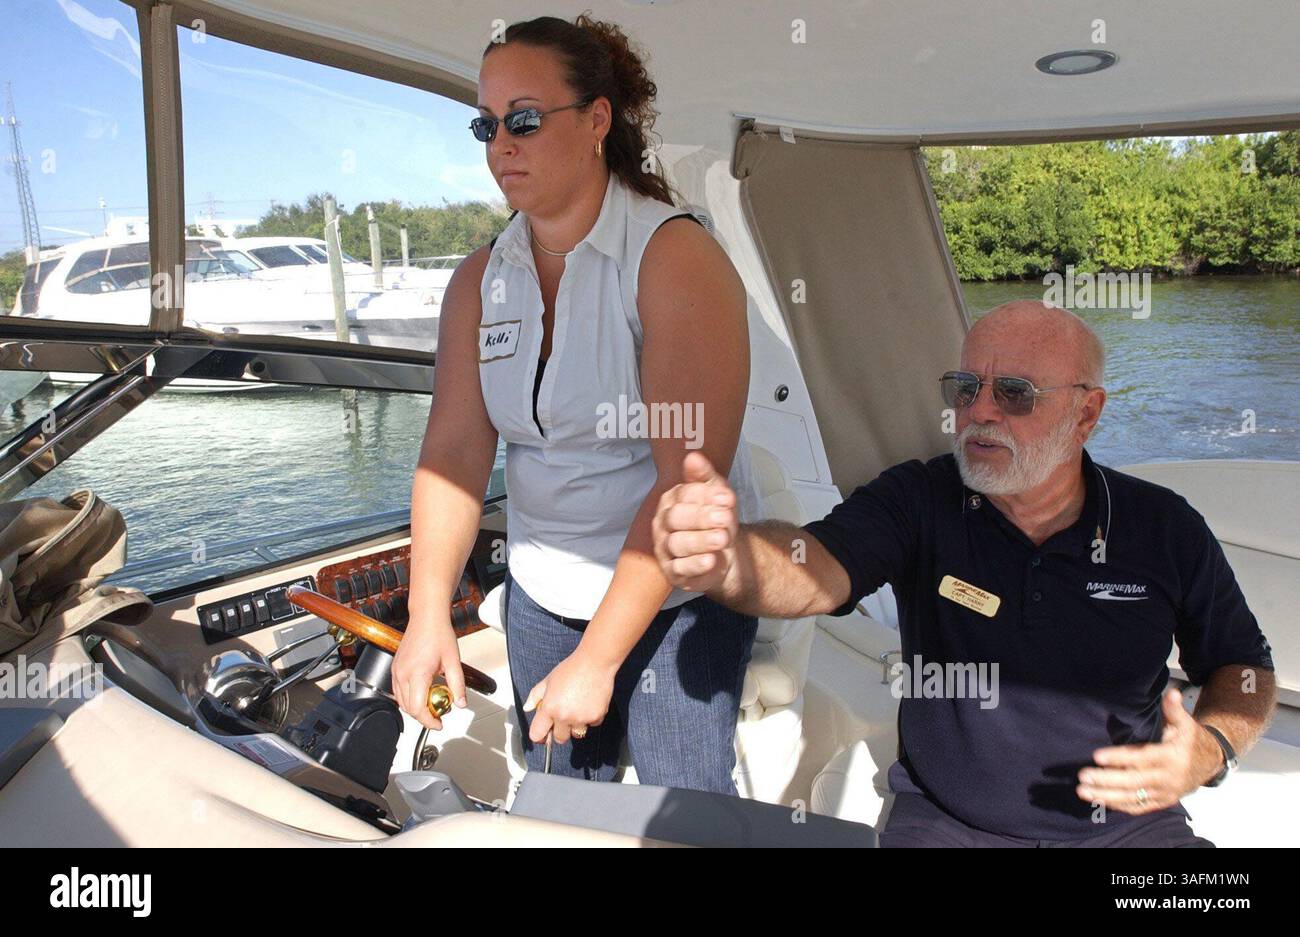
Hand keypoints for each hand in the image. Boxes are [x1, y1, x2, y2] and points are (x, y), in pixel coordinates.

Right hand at [391, 613, 466, 729]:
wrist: (426, 617)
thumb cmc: (438, 634)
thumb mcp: (453, 661)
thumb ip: (457, 685)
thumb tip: (461, 704)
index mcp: (417, 673)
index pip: (417, 708)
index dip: (429, 721)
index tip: (439, 723)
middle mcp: (402, 673)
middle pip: (408, 708)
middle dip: (423, 716)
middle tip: (439, 714)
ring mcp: (396, 670)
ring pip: (401, 702)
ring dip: (415, 708)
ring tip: (432, 703)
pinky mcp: (395, 668)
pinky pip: (398, 691)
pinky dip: (408, 698)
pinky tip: (422, 693)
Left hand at [523, 649, 615, 744]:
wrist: (595, 662)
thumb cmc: (571, 669)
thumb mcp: (548, 680)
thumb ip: (535, 696)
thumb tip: (527, 708)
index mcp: (549, 708)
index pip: (537, 734)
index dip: (539, 735)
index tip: (543, 733)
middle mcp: (564, 716)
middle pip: (559, 739)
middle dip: (560, 731)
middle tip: (564, 716)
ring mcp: (581, 718)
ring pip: (577, 734)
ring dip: (576, 726)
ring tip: (578, 708)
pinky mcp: (597, 717)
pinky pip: (592, 725)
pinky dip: (591, 718)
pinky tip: (589, 703)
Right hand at [652, 451, 740, 594]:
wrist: (723, 552)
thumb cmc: (715, 520)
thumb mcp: (716, 494)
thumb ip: (704, 475)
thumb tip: (693, 457)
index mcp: (671, 501)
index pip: (682, 495)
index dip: (704, 496)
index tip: (728, 498)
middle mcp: (663, 524)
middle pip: (676, 518)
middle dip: (701, 517)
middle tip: (725, 518)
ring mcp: (666, 549)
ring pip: (678, 544)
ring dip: (701, 541)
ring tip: (722, 538)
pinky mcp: (674, 572)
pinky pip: (681, 568)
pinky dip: (696, 565)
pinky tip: (711, 560)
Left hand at [1076, 688, 1224, 814]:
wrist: (1210, 764)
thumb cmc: (1191, 740)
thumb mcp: (1185, 723)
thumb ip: (1174, 709)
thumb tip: (1171, 692)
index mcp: (1172, 757)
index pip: (1141, 758)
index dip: (1119, 757)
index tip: (1097, 756)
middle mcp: (1168, 778)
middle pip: (1134, 781)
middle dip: (1106, 780)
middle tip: (1083, 775)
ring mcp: (1165, 793)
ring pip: (1133, 798)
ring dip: (1106, 796)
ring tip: (1083, 791)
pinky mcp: (1161, 802)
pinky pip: (1138, 807)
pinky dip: (1118, 805)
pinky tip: (1098, 800)